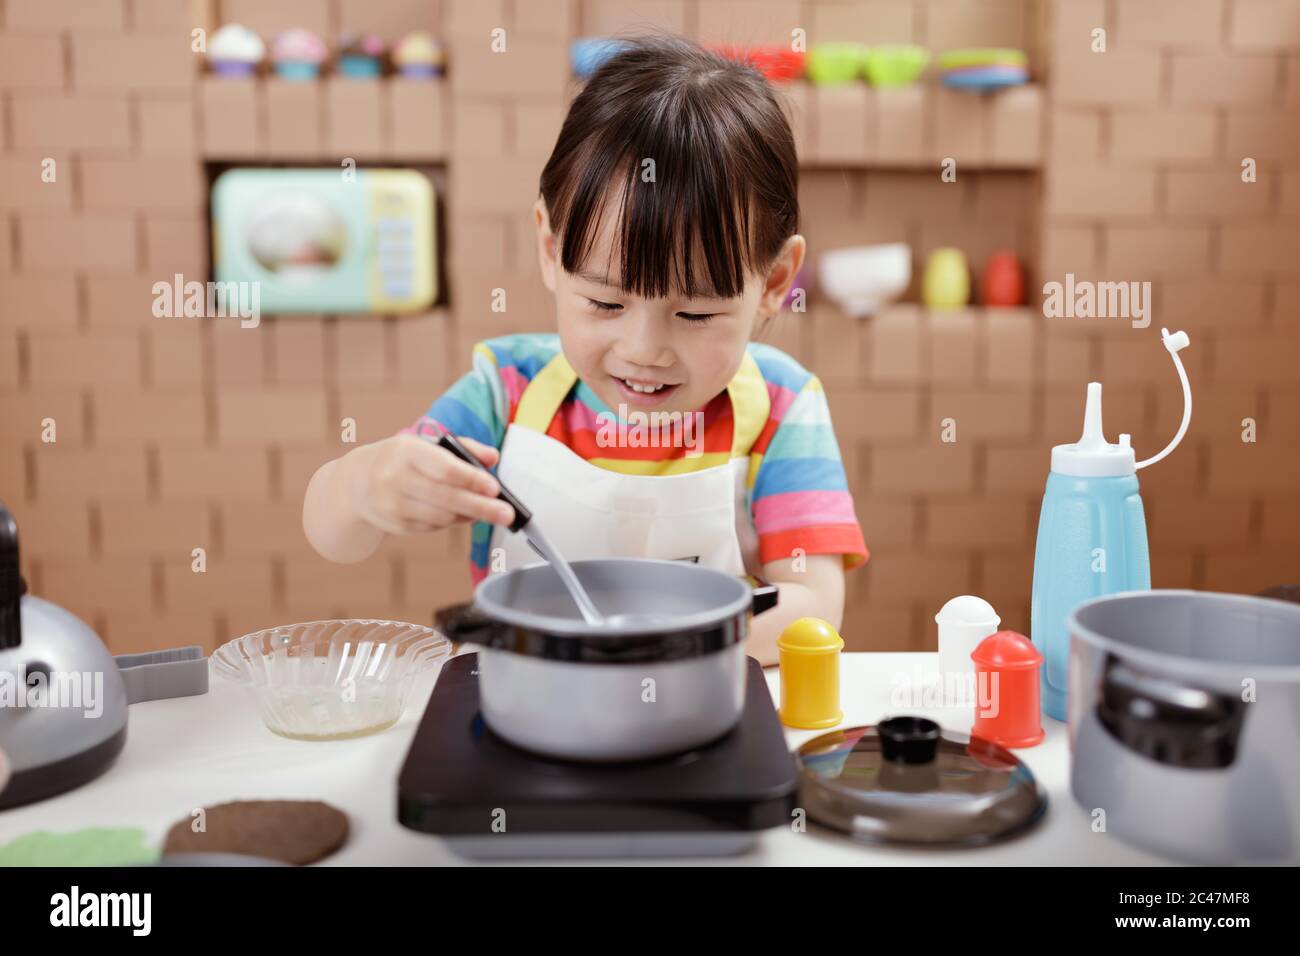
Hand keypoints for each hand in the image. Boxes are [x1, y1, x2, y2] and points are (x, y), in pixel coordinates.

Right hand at [347, 434, 513, 534]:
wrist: (356, 483)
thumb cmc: (401, 460)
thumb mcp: (425, 446)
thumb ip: (463, 449)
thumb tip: (493, 457)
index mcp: (406, 452)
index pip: (443, 468)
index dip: (471, 479)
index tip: (495, 488)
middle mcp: (395, 479)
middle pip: (446, 498)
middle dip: (481, 507)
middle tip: (507, 514)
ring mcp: (392, 505)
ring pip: (442, 516)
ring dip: (468, 514)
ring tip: (487, 510)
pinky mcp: (394, 525)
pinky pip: (433, 526)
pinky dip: (452, 521)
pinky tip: (460, 513)